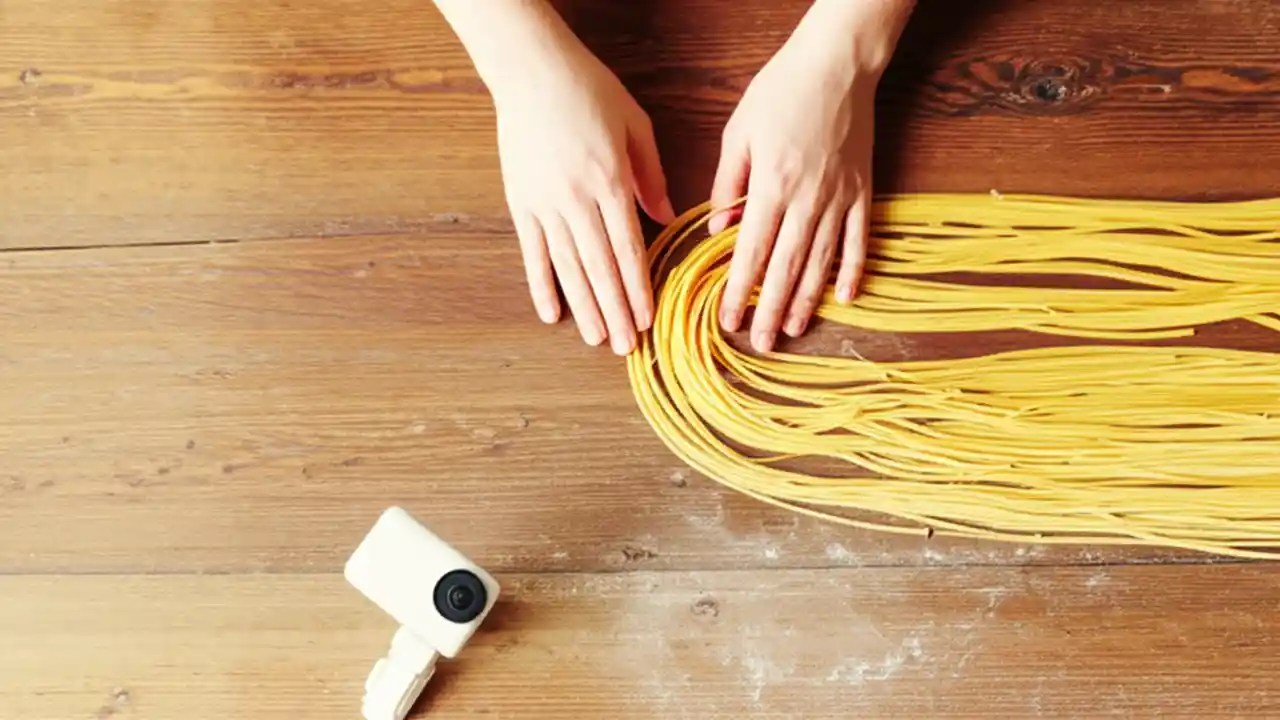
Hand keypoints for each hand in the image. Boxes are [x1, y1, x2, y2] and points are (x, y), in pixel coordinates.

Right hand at [492, 35, 673, 354]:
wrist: (532, 71)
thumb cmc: (589, 92)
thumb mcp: (636, 126)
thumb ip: (652, 175)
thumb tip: (666, 217)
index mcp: (610, 183)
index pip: (629, 250)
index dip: (638, 289)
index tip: (648, 319)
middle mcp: (577, 201)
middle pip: (600, 268)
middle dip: (615, 311)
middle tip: (626, 346)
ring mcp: (544, 205)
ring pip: (568, 268)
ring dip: (584, 307)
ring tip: (596, 339)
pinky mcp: (520, 203)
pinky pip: (532, 253)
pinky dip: (541, 285)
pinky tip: (551, 313)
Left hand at [710, 0, 913, 352]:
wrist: (839, 64)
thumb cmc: (782, 91)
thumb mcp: (738, 132)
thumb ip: (726, 184)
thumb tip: (718, 230)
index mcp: (770, 187)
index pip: (750, 253)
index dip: (738, 292)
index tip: (729, 320)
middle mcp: (806, 200)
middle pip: (785, 268)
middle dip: (770, 309)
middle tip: (761, 343)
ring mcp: (839, 198)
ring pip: (821, 261)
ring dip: (806, 299)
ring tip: (793, 329)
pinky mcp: (863, 191)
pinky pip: (859, 239)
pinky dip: (854, 270)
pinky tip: (847, 296)